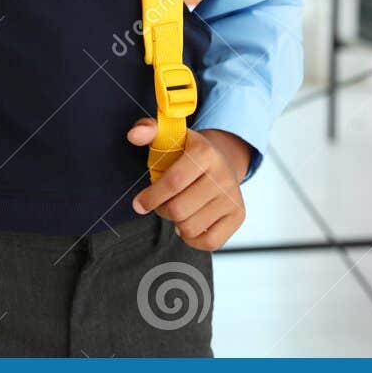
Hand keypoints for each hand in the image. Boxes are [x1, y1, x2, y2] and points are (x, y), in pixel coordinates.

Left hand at [127, 122, 249, 251]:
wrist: (222, 158)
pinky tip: (188, 224)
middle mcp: (223, 175)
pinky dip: (193, 238)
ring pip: (190, 228)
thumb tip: (133, 136)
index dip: (151, 197)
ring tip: (177, 210)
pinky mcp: (238, 215)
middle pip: (179, 209)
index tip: (138, 203)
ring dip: (176, 223)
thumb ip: (147, 130)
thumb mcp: (169, 136)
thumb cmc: (186, 151)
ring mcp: (233, 197)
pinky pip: (209, 242)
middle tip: (160, 204)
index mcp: (204, 153)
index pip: (173, 182)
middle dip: (161, 210)